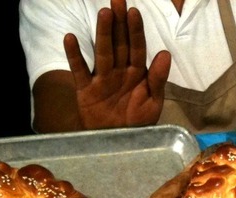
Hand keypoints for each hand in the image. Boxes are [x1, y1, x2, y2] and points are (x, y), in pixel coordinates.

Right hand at [64, 0, 170, 128]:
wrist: (119, 145)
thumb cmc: (138, 124)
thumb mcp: (152, 104)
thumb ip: (158, 79)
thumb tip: (165, 53)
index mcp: (137, 73)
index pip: (137, 48)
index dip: (136, 30)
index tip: (134, 12)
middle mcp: (119, 72)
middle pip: (119, 43)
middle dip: (119, 22)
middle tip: (117, 0)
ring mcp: (102, 79)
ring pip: (102, 52)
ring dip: (103, 33)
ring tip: (104, 13)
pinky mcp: (85, 90)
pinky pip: (80, 70)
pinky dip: (74, 56)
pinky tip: (70, 38)